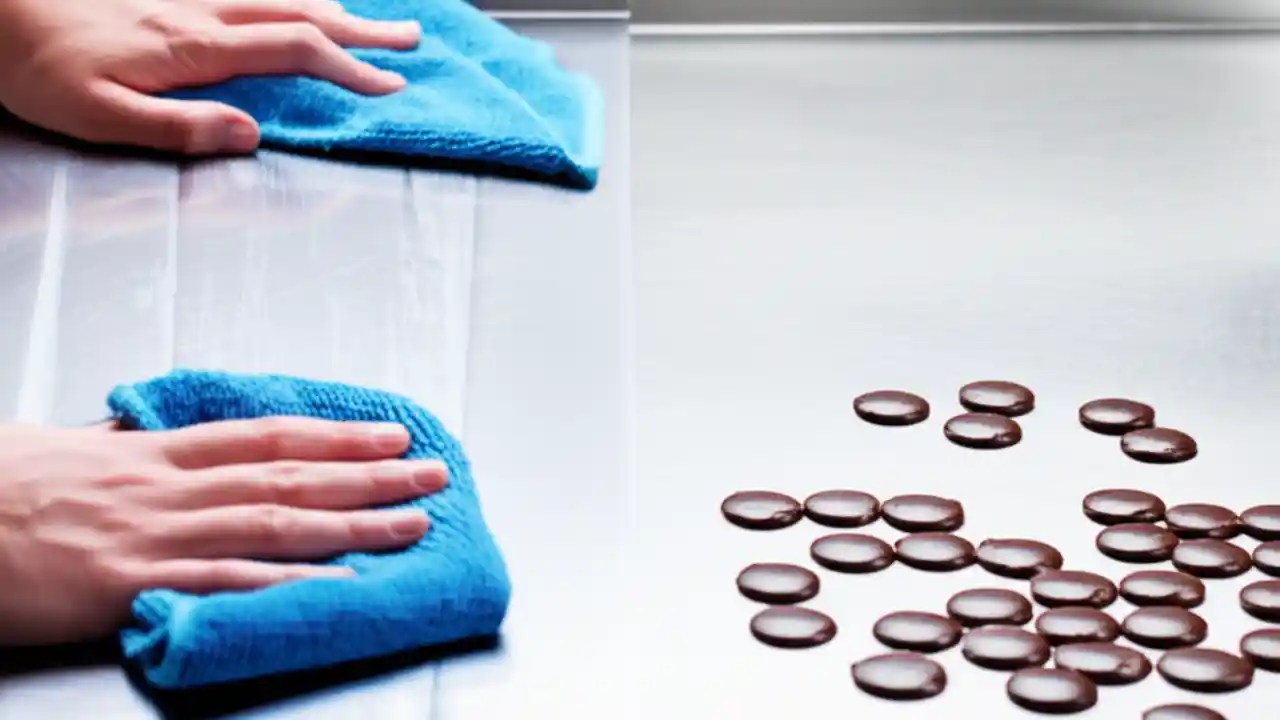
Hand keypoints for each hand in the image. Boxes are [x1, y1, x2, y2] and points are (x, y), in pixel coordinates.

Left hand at [0, 0, 419, 154]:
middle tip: (409, 41)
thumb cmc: (38, 66)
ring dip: (335, 5)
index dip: (348, 66)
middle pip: (300, 11)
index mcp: (193, 47)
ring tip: (376, 16)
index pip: (293, 49)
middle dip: (362, 28)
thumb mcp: (100, 114)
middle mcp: (199, 10)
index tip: (388, 84)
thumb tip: (249, 135)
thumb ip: (178, 127)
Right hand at [0, 417, 446, 644]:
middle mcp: (168, 487)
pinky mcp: (131, 585)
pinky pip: (225, 582)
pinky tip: (337, 582)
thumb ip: (125, 449)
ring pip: (275, 524)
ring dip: (352, 524)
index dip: (335, 437)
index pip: (266, 438)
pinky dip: (286, 582)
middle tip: (431, 473)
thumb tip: (156, 438)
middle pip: (289, 477)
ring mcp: (155, 535)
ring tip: (412, 524)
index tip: (388, 435)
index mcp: (153, 453)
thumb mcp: (64, 449)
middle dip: (368, 477)